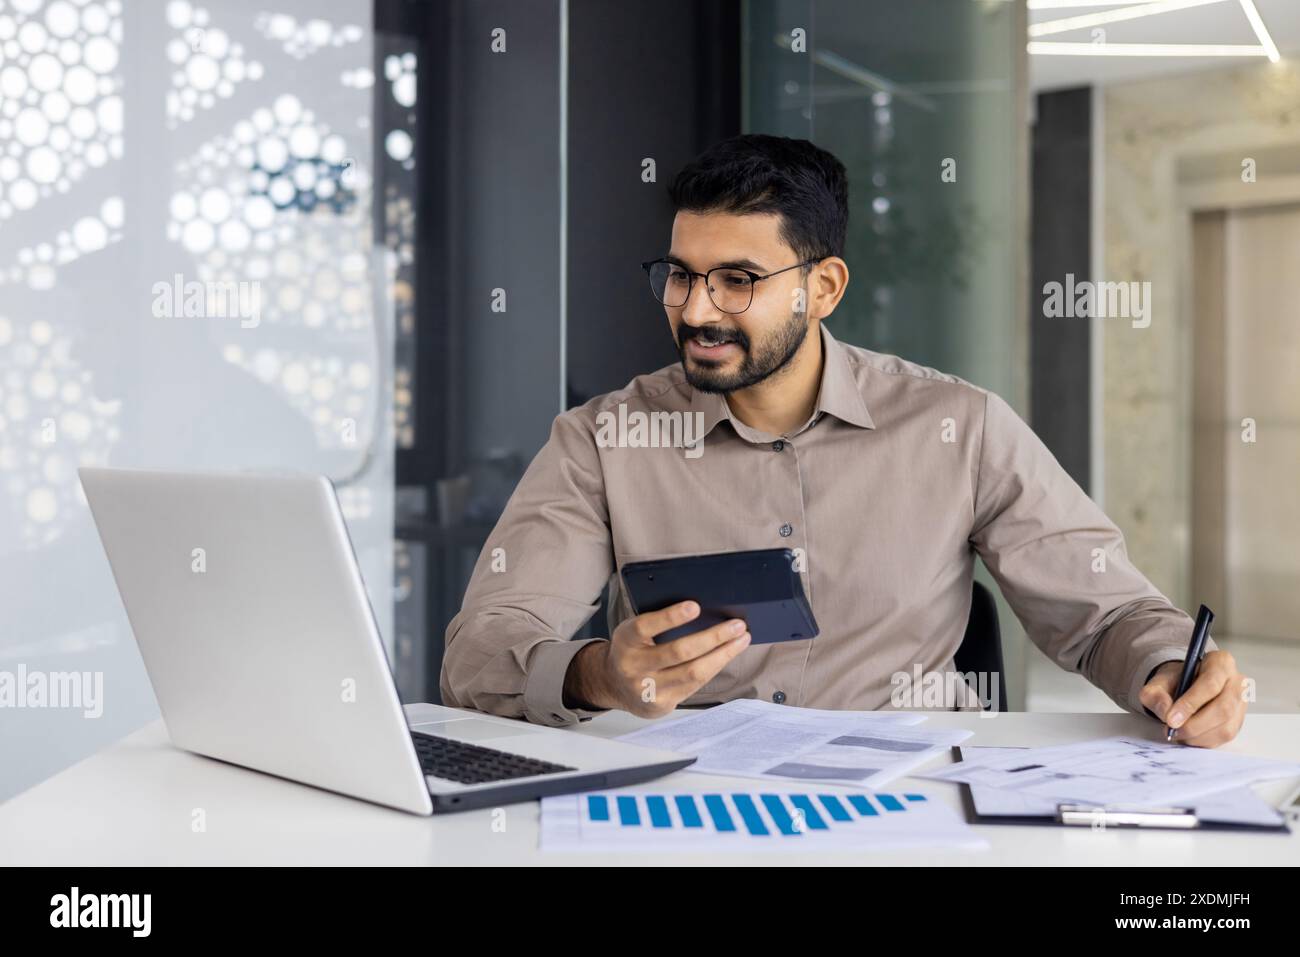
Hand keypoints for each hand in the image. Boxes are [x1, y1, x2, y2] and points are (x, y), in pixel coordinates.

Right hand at [564, 601, 749, 717]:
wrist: (613, 684)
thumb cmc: (632, 649)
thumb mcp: (634, 632)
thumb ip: (657, 624)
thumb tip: (704, 612)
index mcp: (625, 640)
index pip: (646, 626)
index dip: (671, 617)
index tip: (695, 606)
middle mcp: (633, 667)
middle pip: (679, 652)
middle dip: (713, 637)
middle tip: (737, 625)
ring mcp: (646, 689)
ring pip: (693, 672)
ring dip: (723, 655)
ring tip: (741, 639)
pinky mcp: (661, 705)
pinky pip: (695, 685)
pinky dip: (714, 668)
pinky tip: (726, 656)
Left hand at [1138, 651, 1248, 747]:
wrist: (1184, 686)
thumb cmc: (1175, 682)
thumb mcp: (1158, 682)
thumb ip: (1155, 694)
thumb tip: (1165, 712)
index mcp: (1220, 663)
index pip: (1210, 684)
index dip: (1190, 704)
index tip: (1171, 719)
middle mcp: (1237, 682)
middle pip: (1222, 708)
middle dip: (1194, 725)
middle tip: (1173, 730)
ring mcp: (1241, 704)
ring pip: (1225, 727)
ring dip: (1198, 735)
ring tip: (1178, 733)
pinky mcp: (1239, 722)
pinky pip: (1224, 737)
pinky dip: (1203, 741)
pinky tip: (1189, 736)